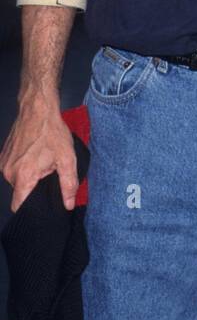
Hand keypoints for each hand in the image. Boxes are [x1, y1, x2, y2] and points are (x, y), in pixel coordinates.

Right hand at [0, 97, 78, 211]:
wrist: (37, 109)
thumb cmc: (53, 133)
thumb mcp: (67, 159)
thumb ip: (68, 185)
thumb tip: (68, 205)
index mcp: (24, 176)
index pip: (18, 207)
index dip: (30, 210)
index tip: (42, 208)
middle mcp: (9, 172)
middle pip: (20, 193)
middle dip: (34, 189)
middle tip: (49, 177)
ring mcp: (3, 163)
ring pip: (16, 181)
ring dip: (29, 177)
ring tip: (43, 165)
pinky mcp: (2, 156)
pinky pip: (12, 170)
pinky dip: (23, 168)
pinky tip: (34, 157)